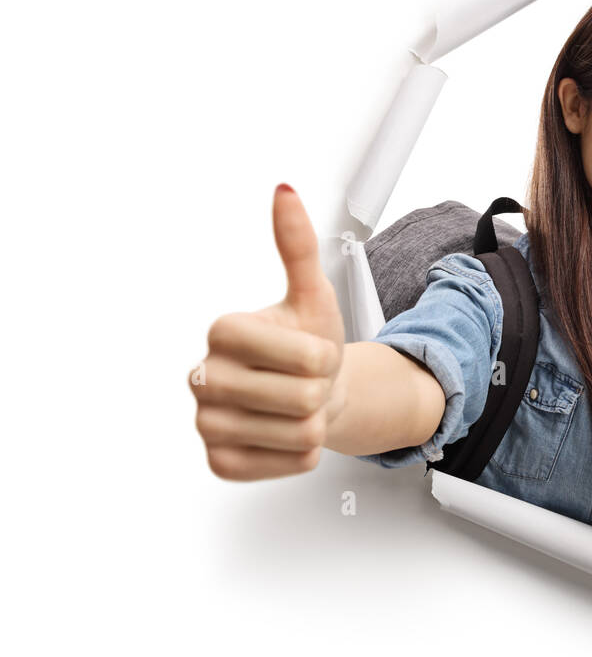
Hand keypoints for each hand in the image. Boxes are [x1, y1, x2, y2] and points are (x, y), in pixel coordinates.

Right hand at [191, 183, 346, 479]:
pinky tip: (286, 433)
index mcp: (222, 330)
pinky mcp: (218, 462)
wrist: (312, 395)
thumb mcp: (313, 295)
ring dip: (315, 422)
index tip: (311, 350)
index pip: (305, 357)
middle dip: (322, 390)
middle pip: (304, 397)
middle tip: (306, 382)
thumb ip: (298, 245)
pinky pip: (288, 464)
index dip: (324, 356)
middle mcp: (202, 376)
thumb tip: (284, 192)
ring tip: (298, 406)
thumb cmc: (309, 345)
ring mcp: (205, 423)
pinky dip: (303, 453)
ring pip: (300, 433)